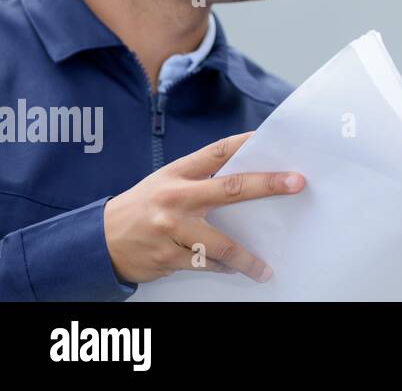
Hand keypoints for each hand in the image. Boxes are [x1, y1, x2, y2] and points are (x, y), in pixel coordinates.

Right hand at [103, 131, 304, 283]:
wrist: (98, 240)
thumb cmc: (143, 206)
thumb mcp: (165, 182)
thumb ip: (200, 178)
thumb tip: (247, 177)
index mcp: (178, 174)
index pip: (218, 151)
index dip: (246, 142)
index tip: (271, 138)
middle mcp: (177, 198)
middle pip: (230, 188)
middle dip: (267, 185)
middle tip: (296, 183)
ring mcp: (172, 228)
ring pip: (220, 243)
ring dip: (245, 258)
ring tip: (264, 268)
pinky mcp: (167, 256)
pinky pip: (203, 264)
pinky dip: (220, 267)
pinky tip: (231, 270)